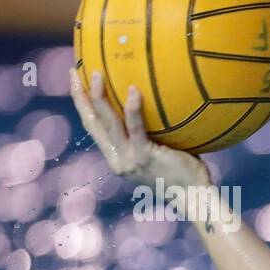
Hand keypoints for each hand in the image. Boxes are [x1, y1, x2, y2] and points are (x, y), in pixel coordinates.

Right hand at [69, 69, 210, 188]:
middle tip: (74, 71)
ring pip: (107, 123)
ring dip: (98, 97)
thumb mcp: (161, 152)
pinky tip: (134, 90)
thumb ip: (151, 135)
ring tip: (96, 73)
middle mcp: (119, 160)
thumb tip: (158, 104)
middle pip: (91, 123)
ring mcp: (130, 159)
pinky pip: (136, 128)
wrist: (195, 198)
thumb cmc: (186, 174)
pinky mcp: (145, 157)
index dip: (82, 105)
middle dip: (79, 96)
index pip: (94, 128)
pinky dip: (133, 109)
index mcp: (118, 159)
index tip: (76, 82)